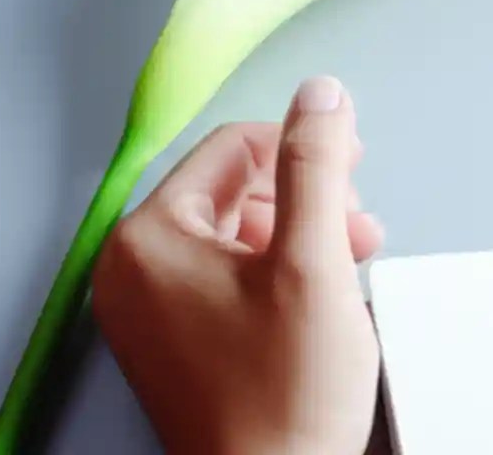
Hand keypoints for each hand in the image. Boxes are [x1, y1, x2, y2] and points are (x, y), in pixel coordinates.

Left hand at [92, 76, 383, 454]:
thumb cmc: (284, 397)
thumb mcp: (315, 263)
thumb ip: (316, 166)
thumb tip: (321, 94)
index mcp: (151, 240)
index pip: (232, 149)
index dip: (301, 147)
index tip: (351, 161)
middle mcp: (136, 270)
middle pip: (236, 191)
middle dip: (308, 199)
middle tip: (356, 226)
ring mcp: (153, 310)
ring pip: (239, 235)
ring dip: (303, 234)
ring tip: (352, 259)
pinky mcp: (178, 342)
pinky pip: (230, 278)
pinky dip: (282, 273)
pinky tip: (325, 293)